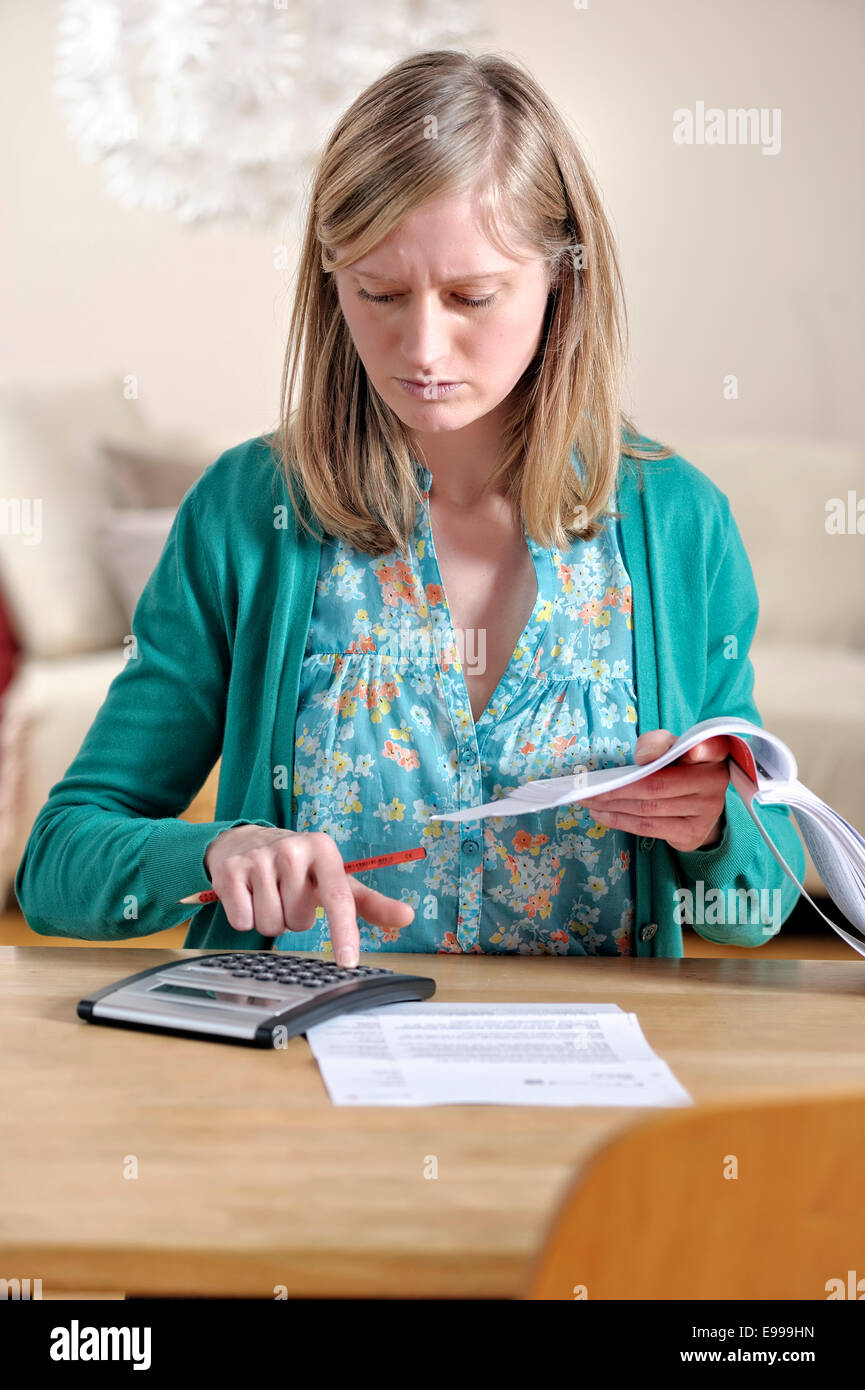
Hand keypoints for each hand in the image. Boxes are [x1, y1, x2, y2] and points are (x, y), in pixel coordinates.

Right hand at [203, 825, 414, 965]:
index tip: (348, 961)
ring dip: (270, 920)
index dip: (344, 932)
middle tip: (288, 896)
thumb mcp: (333, 878)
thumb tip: (407, 917)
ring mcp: (258, 858)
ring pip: (270, 925)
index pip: (339, 898)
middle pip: (299, 921)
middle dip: (293, 918)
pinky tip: (246, 895)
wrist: (243, 841)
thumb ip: (370, 901)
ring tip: (268, 895)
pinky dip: (243, 918)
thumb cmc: (298, 867)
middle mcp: (292, 849)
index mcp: (323, 850)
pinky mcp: (228, 871)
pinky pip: (242, 922)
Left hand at [580, 730, 730, 852]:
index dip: (699, 750)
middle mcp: (715, 782)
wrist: (700, 803)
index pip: (710, 748)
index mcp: (713, 752)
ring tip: (587, 800)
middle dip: (616, 788)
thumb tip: (643, 758)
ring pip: (648, 809)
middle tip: (586, 788)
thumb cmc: (679, 766)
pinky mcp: (692, 834)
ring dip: (611, 805)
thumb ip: (658, 743)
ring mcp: (707, 812)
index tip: (690, 751)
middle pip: (657, 785)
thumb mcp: (670, 746)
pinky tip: (600, 813)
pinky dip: (619, 820)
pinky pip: (647, 828)